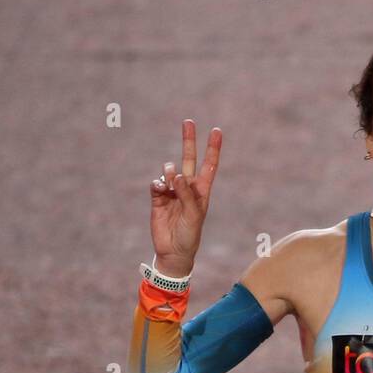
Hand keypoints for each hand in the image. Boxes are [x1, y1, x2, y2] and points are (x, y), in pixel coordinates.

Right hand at [149, 120, 221, 273]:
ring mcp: (172, 191)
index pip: (209, 166)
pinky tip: (160, 192)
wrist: (173, 251)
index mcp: (202, 192)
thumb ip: (186, 193)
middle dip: (189, 141)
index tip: (216, 131)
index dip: (212, 149)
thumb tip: (176, 173)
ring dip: (169, 173)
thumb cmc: (189, 235)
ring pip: (170, 170)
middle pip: (189, 159)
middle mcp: (187, 188)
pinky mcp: (158, 197)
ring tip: (170, 186)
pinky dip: (158, 185)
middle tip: (188, 121)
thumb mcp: (194, 215)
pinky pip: (157, 183)